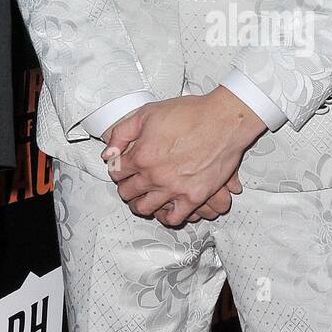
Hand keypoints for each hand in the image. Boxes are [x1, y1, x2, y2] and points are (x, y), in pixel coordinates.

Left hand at [101, 89, 265, 223]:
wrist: (222, 121)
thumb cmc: (189, 114)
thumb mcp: (147, 113)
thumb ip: (122, 133)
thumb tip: (109, 153)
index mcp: (141, 155)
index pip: (116, 172)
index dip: (117, 170)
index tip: (121, 169)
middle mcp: (154, 176)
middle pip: (127, 192)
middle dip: (125, 187)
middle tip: (131, 183)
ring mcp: (173, 189)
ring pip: (145, 208)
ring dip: (140, 203)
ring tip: (144, 197)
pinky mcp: (193, 197)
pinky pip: (173, 218)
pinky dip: (165, 215)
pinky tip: (165, 207)